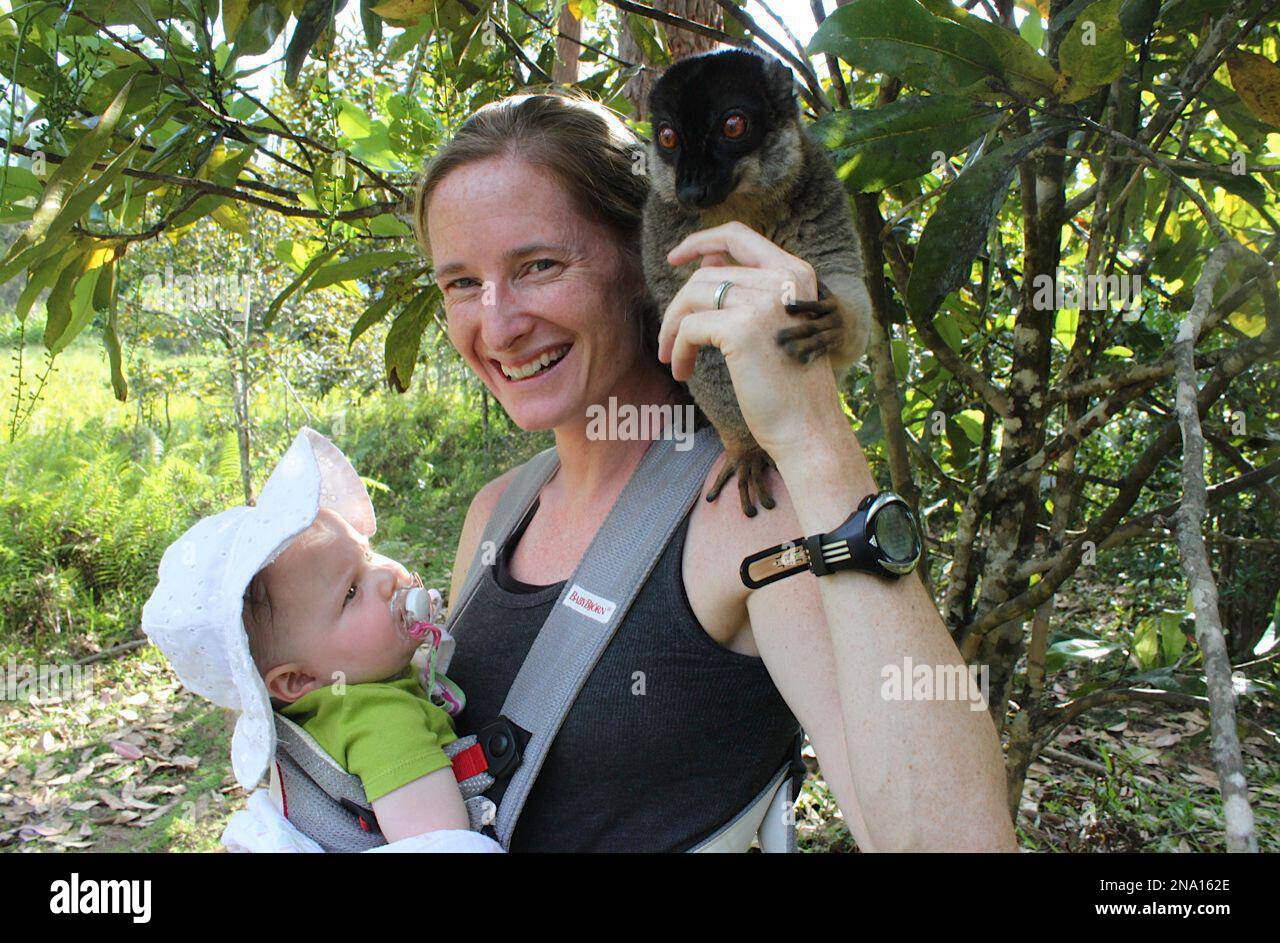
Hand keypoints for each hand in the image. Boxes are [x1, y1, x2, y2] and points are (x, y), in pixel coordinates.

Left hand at [657, 221, 849, 466]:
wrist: (808, 426)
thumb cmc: (789, 384)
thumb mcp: (773, 326)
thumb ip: (746, 289)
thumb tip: (706, 262)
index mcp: (795, 274)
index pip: (739, 236)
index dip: (701, 241)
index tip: (674, 258)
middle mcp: (782, 279)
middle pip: (706, 274)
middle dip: (678, 306)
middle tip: (668, 340)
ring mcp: (763, 301)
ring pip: (692, 297)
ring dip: (672, 328)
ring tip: (670, 356)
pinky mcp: (742, 328)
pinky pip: (689, 328)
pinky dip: (677, 349)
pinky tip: (682, 371)